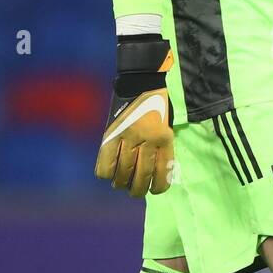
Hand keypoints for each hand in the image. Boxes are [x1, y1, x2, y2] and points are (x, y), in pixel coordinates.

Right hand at [94, 35, 175, 195]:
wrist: (141, 81)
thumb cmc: (157, 106)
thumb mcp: (166, 127)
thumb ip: (161, 149)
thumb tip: (153, 177)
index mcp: (166, 138)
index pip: (163, 173)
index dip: (158, 187)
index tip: (154, 190)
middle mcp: (148, 139)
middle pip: (141, 177)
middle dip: (137, 190)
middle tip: (134, 192)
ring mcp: (129, 136)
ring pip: (123, 173)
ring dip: (121, 183)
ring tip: (121, 184)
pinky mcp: (112, 133)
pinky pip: (105, 163)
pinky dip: (105, 173)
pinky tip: (109, 173)